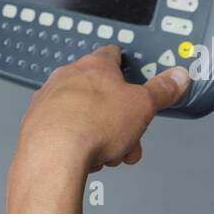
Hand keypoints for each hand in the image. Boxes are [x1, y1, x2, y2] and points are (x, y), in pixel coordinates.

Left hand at [16, 46, 190, 174]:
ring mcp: (50, 97)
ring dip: (101, 134)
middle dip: (119, 118)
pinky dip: (77, 142)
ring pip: (83, 114)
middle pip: (101, 94)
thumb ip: (161, 91)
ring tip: (109, 154)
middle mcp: (68, 76)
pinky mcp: (37, 121)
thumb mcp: (142, 106)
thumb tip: (177, 77)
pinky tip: (86, 157)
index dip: (128, 70)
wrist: (53, 153)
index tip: (134, 82)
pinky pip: (64, 129)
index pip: (113, 55)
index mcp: (95, 65)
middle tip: (129, 138)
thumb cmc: (92, 124)